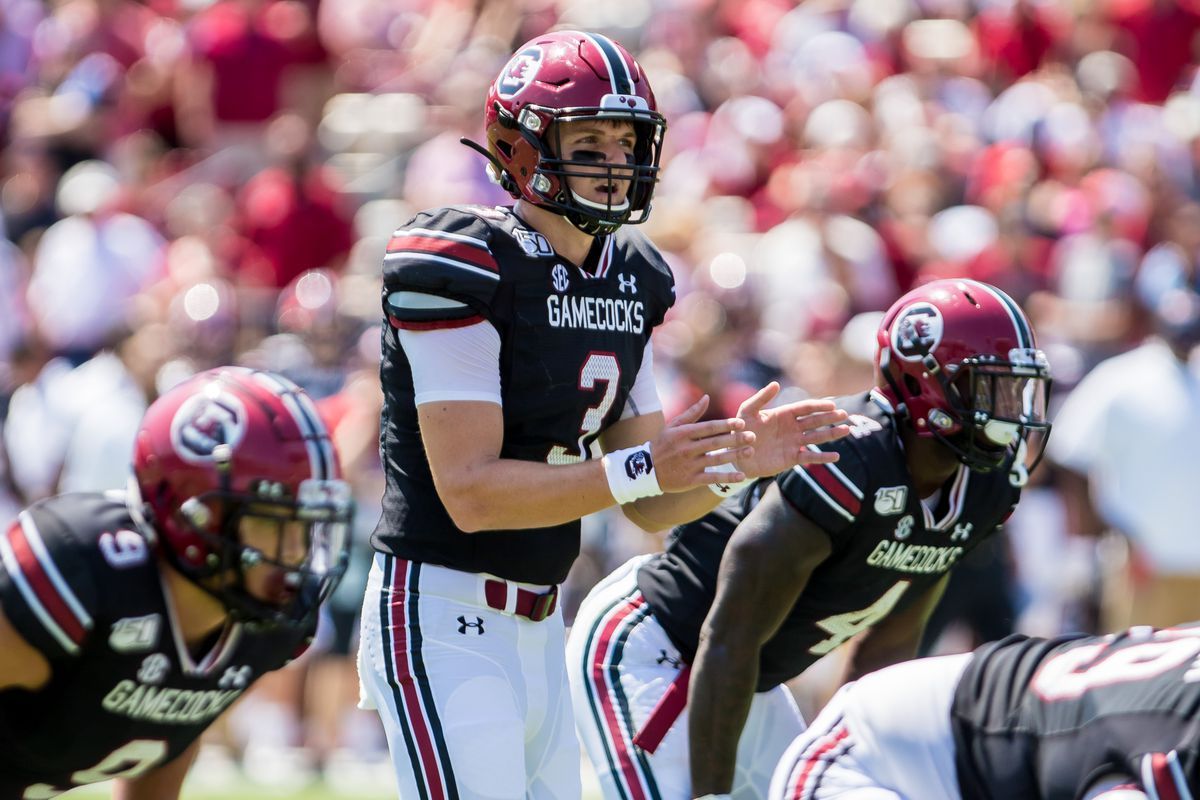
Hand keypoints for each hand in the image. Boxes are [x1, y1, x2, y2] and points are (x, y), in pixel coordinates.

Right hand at [650, 395, 755, 492]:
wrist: (645, 470)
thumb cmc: (662, 445)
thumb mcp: (673, 426)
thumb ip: (692, 413)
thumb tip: (707, 397)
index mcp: (683, 433)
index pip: (709, 428)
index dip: (726, 425)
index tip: (741, 423)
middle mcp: (687, 449)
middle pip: (715, 443)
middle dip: (735, 439)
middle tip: (752, 436)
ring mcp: (689, 465)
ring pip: (716, 460)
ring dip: (734, 456)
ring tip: (750, 452)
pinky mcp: (691, 480)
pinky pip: (712, 478)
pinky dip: (727, 478)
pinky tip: (742, 476)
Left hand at [733, 382, 850, 478]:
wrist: (736, 454)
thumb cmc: (740, 430)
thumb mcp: (747, 411)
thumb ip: (760, 398)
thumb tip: (776, 384)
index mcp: (784, 414)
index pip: (805, 408)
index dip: (819, 406)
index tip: (832, 405)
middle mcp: (792, 427)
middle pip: (815, 421)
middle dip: (829, 418)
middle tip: (845, 415)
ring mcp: (793, 443)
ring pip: (816, 437)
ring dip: (831, 434)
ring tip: (846, 430)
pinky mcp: (791, 458)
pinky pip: (809, 456)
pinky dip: (822, 457)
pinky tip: (835, 457)